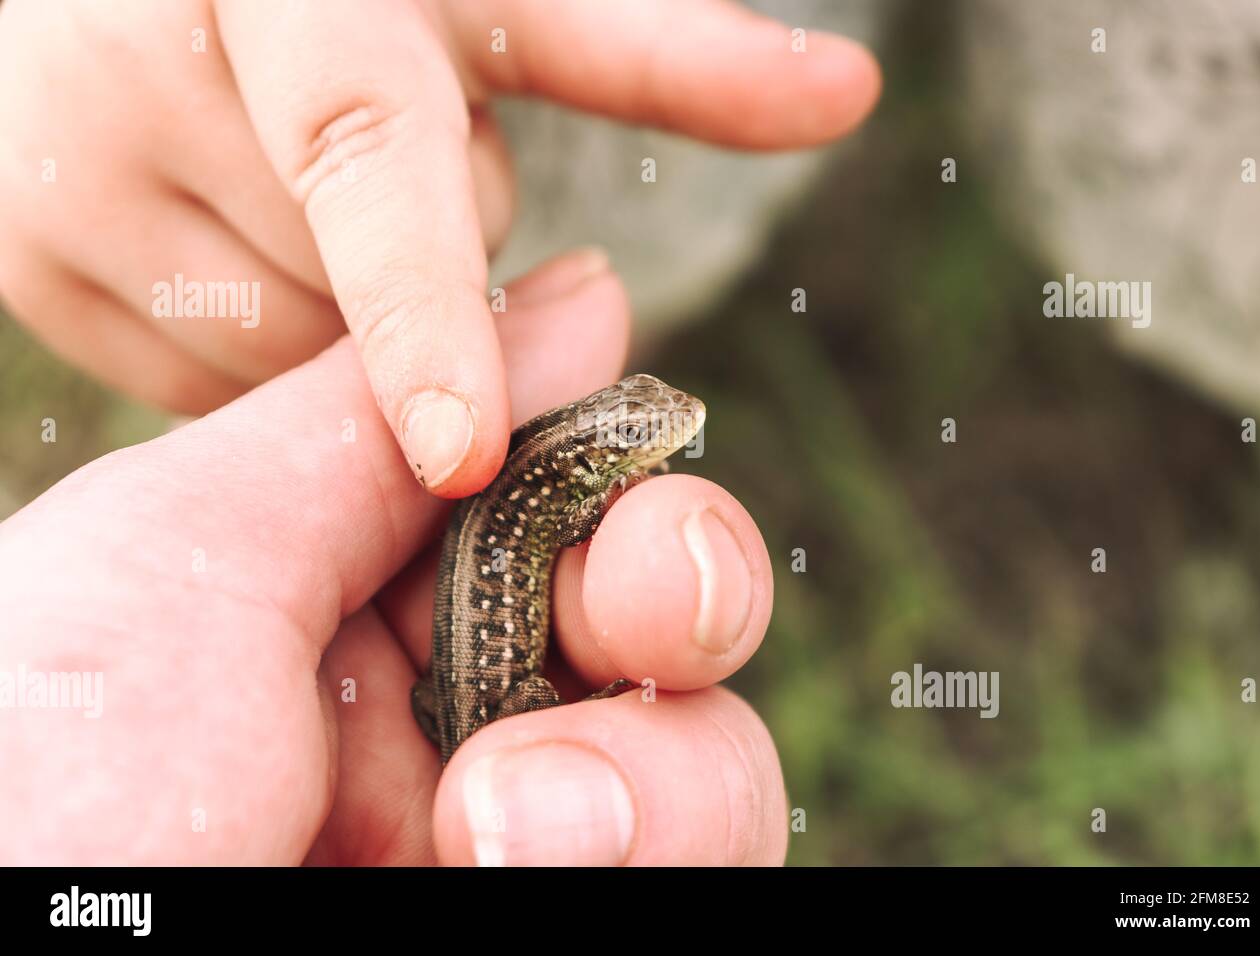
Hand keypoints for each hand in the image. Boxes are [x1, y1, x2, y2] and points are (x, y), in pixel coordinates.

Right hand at [0, 0, 878, 495]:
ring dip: (330, 313)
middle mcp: (136, 72)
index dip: (423, 317)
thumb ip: (671, 56)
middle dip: (412, 286)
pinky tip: (249, 233)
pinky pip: (194, 372)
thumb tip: (855, 92)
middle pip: (341, 307)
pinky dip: (255, 336)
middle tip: (398, 165)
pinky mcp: (19, 250)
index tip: (462, 457)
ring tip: (305, 184)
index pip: (364, 164)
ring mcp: (54, 171)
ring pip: (267, 360)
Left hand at [0, 253, 781, 864]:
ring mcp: (508, 845)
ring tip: (509, 818)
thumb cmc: (32, 785)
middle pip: (657, 618)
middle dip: (680, 581)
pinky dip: (653, 845)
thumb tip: (584, 294)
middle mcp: (435, 732)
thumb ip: (382, 415)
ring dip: (654, 767)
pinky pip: (704, 862)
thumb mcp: (181, 556)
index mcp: (339, 619)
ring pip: (707, 757)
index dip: (609, 459)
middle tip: (649, 606)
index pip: (546, 500)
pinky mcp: (555, 910)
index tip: (632, 417)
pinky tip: (519, 858)